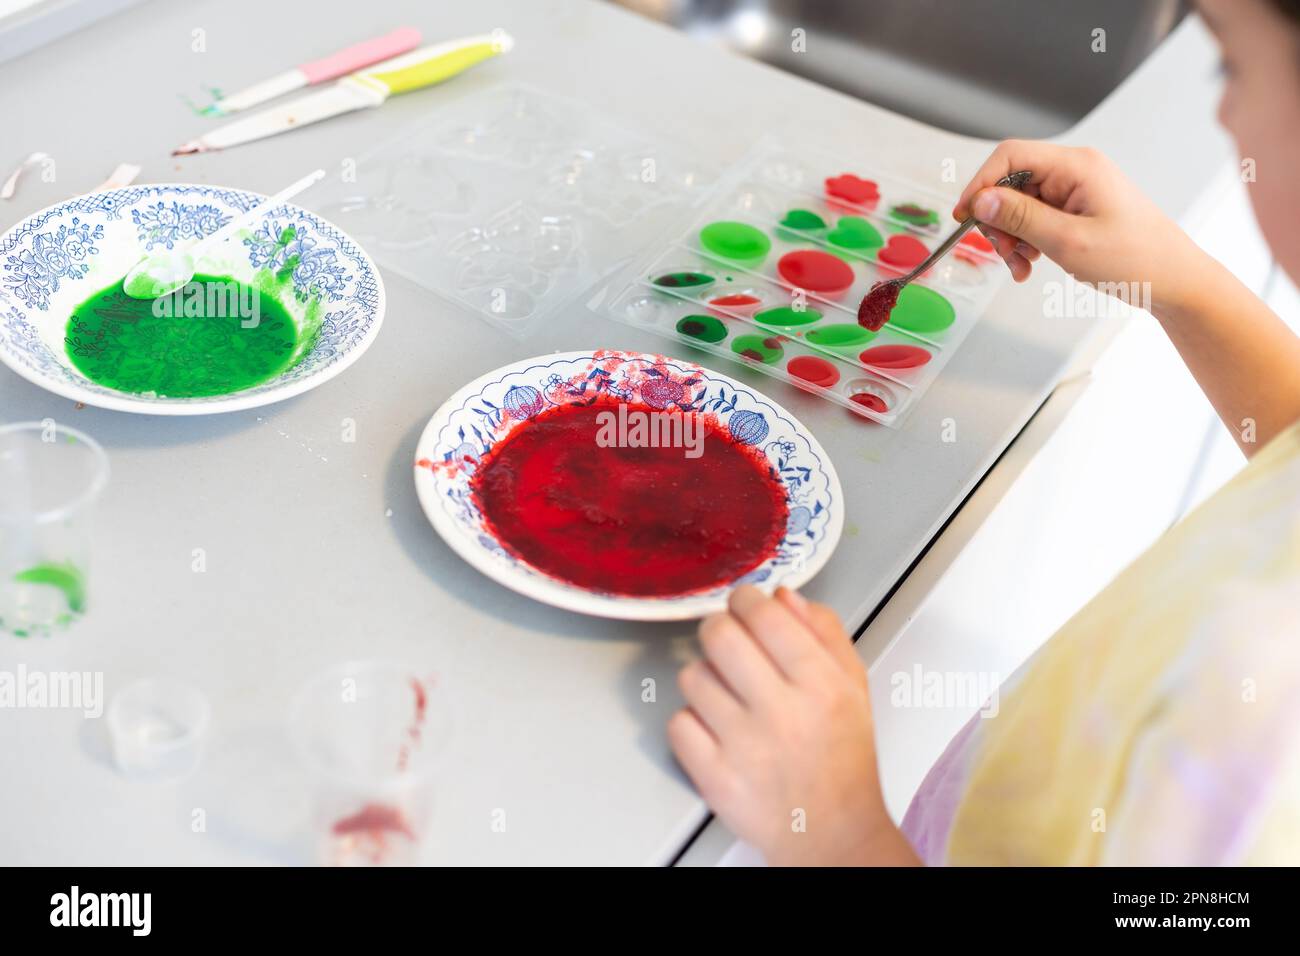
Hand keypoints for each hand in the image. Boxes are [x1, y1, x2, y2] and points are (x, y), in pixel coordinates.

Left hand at [667, 586, 914, 865]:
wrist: (832, 832)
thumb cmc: (843, 758)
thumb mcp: (854, 686)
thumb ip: (825, 632)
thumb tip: (783, 596)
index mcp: (820, 683)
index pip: (763, 614)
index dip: (746, 600)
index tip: (744, 605)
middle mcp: (782, 711)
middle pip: (719, 636)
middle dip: (718, 629)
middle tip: (727, 641)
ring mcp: (743, 746)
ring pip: (693, 676)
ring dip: (706, 678)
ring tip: (729, 696)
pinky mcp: (714, 777)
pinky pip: (678, 722)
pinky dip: (692, 722)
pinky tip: (716, 729)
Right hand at [955, 140, 1202, 311]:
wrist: (1173, 279)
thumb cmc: (1136, 258)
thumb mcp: (1068, 240)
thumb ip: (1021, 217)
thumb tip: (981, 200)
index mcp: (1077, 166)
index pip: (1010, 156)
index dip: (981, 183)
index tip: (965, 215)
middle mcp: (1075, 171)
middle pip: (1011, 182)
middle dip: (998, 220)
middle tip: (1001, 253)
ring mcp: (1076, 190)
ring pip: (1019, 204)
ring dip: (1011, 236)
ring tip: (1021, 265)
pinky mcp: (1076, 208)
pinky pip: (1036, 218)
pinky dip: (1026, 242)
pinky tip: (1031, 263)